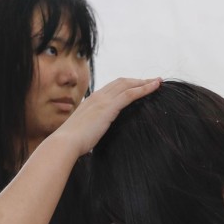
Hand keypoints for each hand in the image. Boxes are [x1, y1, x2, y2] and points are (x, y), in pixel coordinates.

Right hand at [47, 77, 161, 157]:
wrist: (65, 143)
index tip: (136, 86)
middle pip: (121, 82)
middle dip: (137, 80)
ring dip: (144, 82)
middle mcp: (97, 97)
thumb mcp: (84, 131)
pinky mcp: (109, 107)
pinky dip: (144, 89)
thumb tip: (95, 134)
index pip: (112, 88)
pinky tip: (155, 87)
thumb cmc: (73, 143)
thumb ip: (92, 127)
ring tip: (158, 82)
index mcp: (91, 101)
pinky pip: (130, 94)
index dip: (126, 85)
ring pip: (128, 85)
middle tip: (152, 80)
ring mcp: (103, 100)